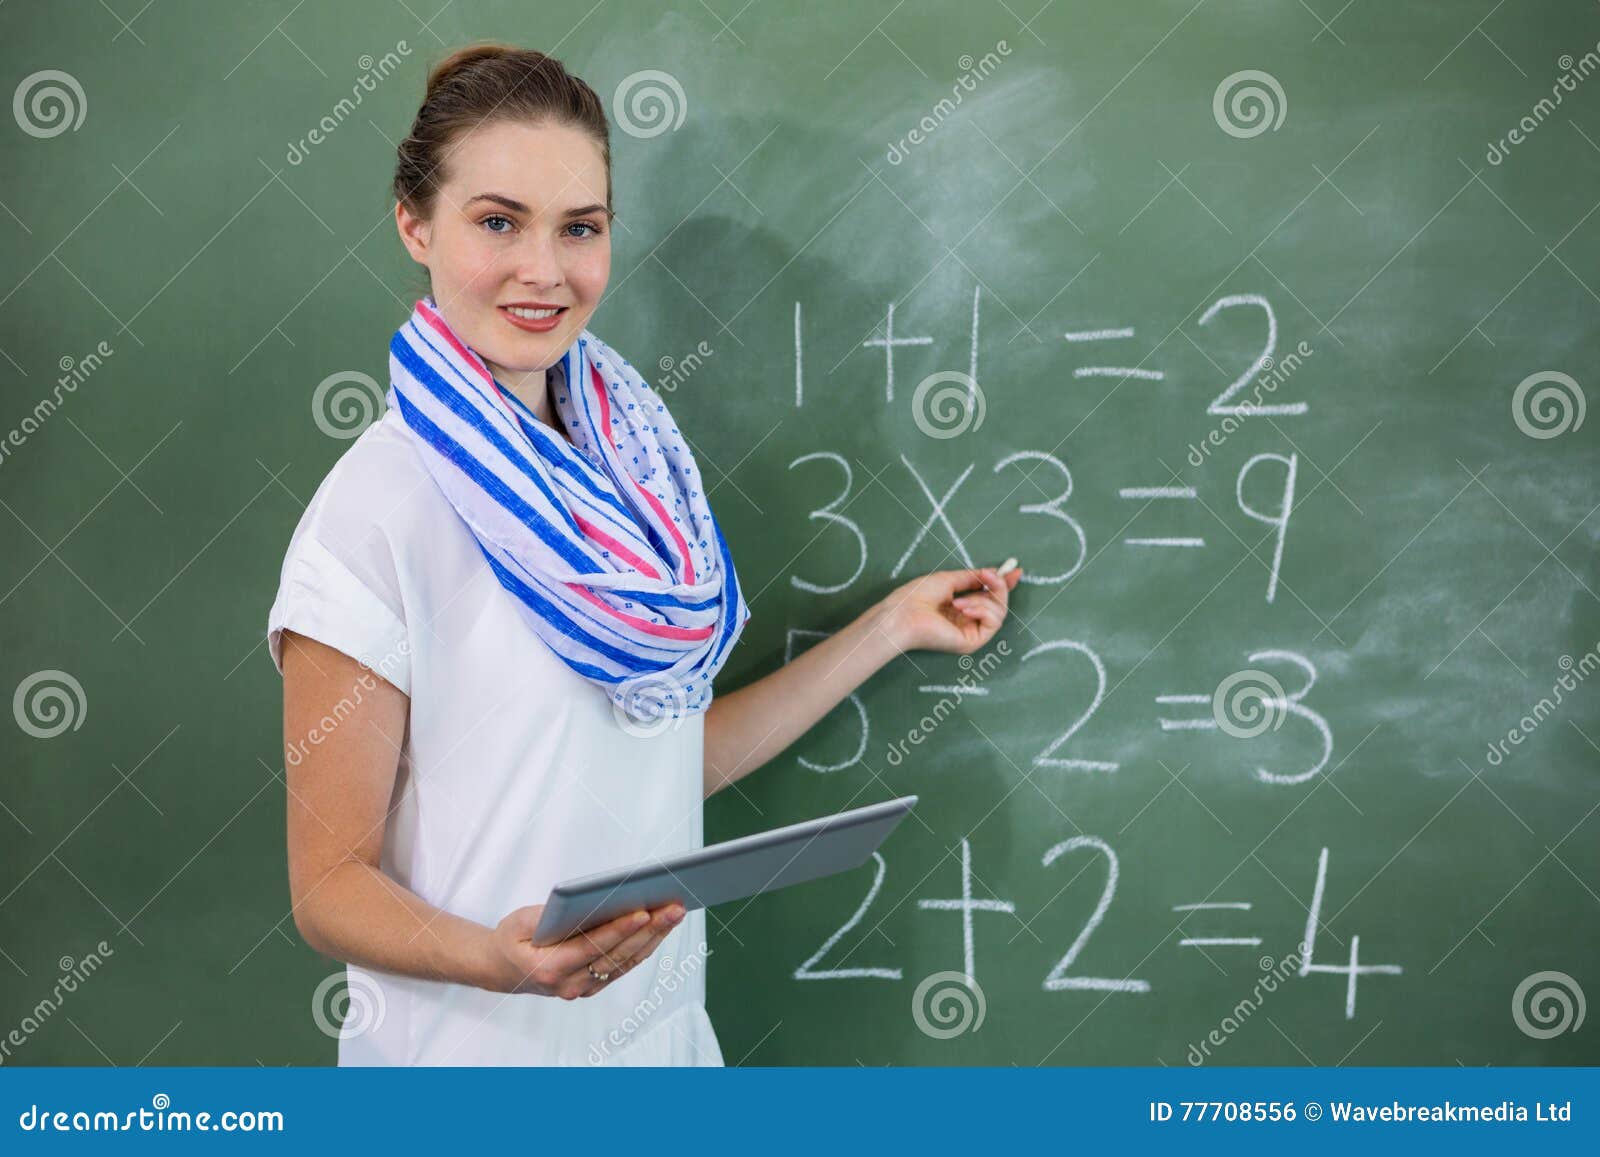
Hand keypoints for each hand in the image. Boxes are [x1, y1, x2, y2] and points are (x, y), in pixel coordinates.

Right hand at [484, 901, 685, 998]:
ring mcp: (583, 988)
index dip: (620, 930)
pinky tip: (660, 928)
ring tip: (674, 913)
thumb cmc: (511, 939)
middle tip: (673, 908)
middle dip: (649, 930)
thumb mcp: (520, 921)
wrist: (500, 969)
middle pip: (617, 955)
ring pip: (626, 962)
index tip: (644, 912)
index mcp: (551, 969)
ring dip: (653, 938)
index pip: (593, 947)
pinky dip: (644, 947)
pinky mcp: (593, 985)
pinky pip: (623, 966)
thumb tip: (583, 902)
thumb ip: (548, 915)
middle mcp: (570, 985)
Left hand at [877, 564, 1022, 655]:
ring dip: (983, 599)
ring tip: (959, 600)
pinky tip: (962, 608)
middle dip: (999, 586)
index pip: (990, 597)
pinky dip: (981, 610)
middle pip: (999, 604)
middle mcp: (968, 621)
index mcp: (961, 607)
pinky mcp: (973, 642)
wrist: (904, 614)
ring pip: (999, 612)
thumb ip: (973, 577)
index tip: (1015, 570)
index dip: (1004, 584)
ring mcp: (971, 633)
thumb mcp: (949, 580)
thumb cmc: (918, 597)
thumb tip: (994, 571)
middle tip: (991, 575)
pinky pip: (993, 622)